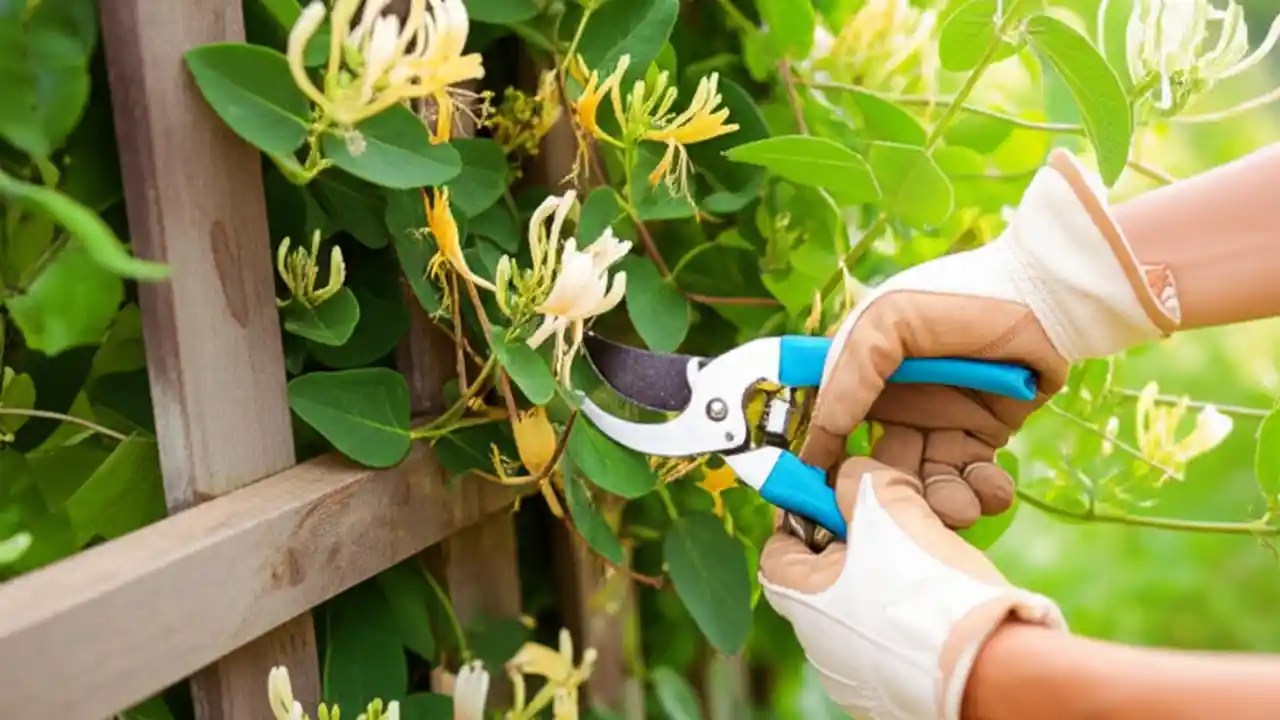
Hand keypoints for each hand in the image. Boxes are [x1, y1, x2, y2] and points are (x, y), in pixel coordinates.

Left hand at [760, 457, 1065, 719]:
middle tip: (890, 524)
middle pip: (824, 574)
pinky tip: (939, 598)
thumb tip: (852, 474)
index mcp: (801, 600)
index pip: (778, 547)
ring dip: (885, 576)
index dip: (805, 514)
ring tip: (924, 559)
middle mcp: (816, 642)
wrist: (991, 667)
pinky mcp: (891, 687)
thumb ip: (864, 483)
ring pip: (860, 605)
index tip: (835, 497)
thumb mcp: (892, 513)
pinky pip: (890, 638)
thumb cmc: (929, 587)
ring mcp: (851, 670)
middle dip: (855, 543)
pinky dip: (907, 613)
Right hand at [801, 149, 1179, 527]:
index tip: (823, 499)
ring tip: (956, 507)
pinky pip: (973, 480)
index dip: (826, 465)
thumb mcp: (884, 325)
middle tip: (900, 515)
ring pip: (927, 483)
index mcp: (865, 379)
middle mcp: (898, 406)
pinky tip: (989, 488)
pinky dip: (981, 493)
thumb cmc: (955, 300)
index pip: (834, 430)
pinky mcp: (985, 435)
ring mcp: (941, 423)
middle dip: (889, 498)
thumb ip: (847, 381)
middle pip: (880, 469)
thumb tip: (816, 445)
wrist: (1041, 299)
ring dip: (939, 504)